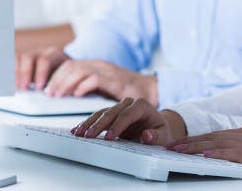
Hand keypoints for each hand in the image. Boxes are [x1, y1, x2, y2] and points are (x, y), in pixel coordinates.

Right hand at [15, 46, 67, 89]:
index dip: (40, 74)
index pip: (44, 60)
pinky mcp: (21, 57)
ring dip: (15, 74)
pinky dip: (10, 72)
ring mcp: (30, 52)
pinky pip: (12, 61)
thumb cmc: (62, 75)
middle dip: (24, 73)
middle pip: (27, 57)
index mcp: (54, 54)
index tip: (38, 88)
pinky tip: (12, 84)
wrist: (61, 67)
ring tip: (16, 87)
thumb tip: (50, 94)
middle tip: (23, 88)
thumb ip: (57, 83)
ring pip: (17, 58)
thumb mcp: (63, 77)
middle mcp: (41, 50)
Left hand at [45, 59, 157, 104]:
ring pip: (79, 71)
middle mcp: (100, 65)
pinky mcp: (115, 80)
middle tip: (50, 94)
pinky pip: (95, 79)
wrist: (150, 91)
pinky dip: (83, 86)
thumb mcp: (103, 87)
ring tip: (58, 95)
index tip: (48, 88)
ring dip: (66, 83)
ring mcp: (107, 71)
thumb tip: (69, 94)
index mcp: (96, 66)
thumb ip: (89, 87)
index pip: (70, 64)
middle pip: (71, 66)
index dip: (57, 76)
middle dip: (57, 79)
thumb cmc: (127, 92)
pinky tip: (77, 94)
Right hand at [71, 97, 186, 144]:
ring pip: (102, 113)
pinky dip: (88, 123)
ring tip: (78, 133)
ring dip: (89, 123)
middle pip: (112, 112)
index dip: (118, 125)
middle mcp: (129, 104)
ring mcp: (119, 108)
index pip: (128, 114)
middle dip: (99, 125)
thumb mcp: (163, 136)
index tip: (109, 136)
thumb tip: (147, 136)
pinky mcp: (111, 114)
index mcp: (143, 106)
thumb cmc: (160, 132)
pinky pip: (98, 117)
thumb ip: (156, 136)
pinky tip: (78, 130)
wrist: (156, 128)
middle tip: (89, 136)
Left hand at [166, 126, 241, 171]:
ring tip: (177, 150)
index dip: (194, 139)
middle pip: (209, 137)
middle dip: (187, 142)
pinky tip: (205, 155)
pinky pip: (232, 153)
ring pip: (215, 143)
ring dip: (194, 147)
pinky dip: (216, 153)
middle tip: (169, 146)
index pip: (213, 135)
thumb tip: (226, 153)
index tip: (178, 143)